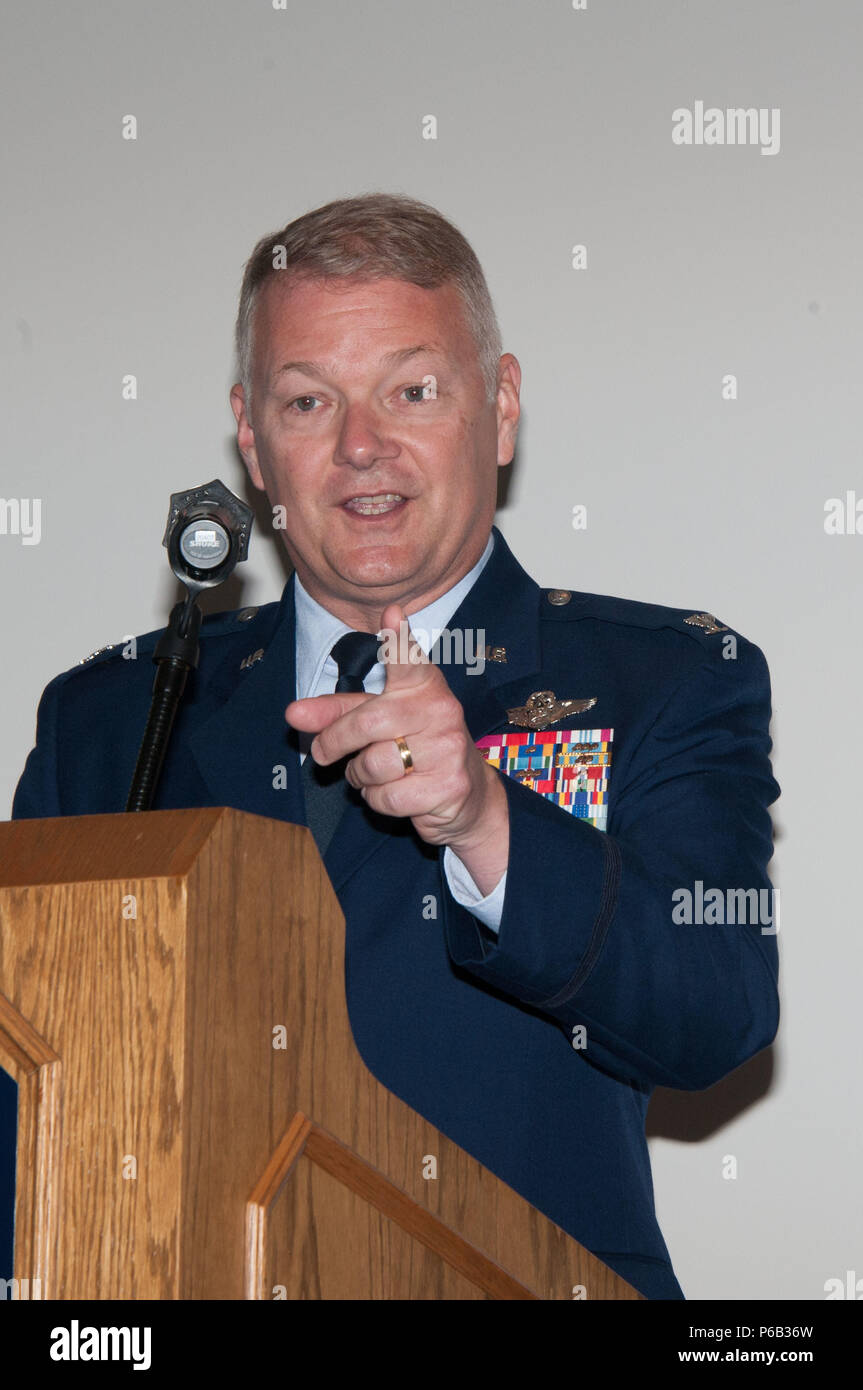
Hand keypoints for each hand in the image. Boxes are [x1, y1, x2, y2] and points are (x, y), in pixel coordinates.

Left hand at [285, 603, 508, 894]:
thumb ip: (337, 713)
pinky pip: (387, 796)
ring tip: (371, 774)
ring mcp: (448, 748)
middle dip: (334, 742)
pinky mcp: (448, 785)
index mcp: (423, 686)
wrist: (466, 796)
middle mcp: (441, 710)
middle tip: (321, 754)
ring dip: (359, 777)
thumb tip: (292, 712)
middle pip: (367, 722)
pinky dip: (378, 800)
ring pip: (373, 765)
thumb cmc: (414, 749)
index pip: (408, 659)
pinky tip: (394, 793)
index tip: (391, 615)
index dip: (397, 640)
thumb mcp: (378, 722)